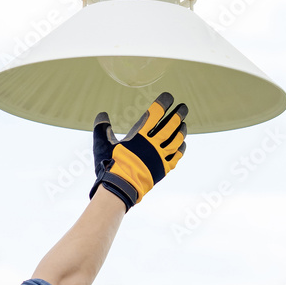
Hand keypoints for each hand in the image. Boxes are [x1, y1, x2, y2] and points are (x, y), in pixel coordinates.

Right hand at [88, 93, 187, 210]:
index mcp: (139, 135)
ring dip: (181, 129)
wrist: (120, 187)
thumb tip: (101, 114)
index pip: (155, 114)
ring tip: (184, 123)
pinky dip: (181, 147)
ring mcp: (160, 156)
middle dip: (178, 114)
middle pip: (170, 125)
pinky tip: (183, 143)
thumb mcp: (102, 144)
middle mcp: (152, 144)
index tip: (169, 97)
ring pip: (176, 139)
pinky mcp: (163, 168)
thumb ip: (101, 128)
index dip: (163, 103)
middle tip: (183, 107)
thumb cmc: (110, 165)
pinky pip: (177, 155)